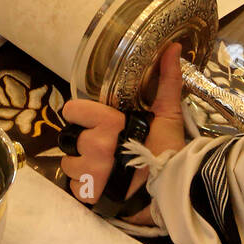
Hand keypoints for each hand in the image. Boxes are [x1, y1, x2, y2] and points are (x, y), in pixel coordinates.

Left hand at [59, 42, 186, 225]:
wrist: (174, 192)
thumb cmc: (169, 152)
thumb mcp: (168, 114)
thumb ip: (166, 81)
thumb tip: (173, 48)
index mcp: (108, 125)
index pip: (71, 111)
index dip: (82, 115)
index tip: (95, 122)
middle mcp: (95, 148)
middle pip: (70, 138)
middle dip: (85, 142)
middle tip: (108, 147)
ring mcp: (89, 174)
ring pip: (69, 163)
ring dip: (83, 165)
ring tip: (106, 167)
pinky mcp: (88, 195)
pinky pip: (75, 186)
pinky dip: (85, 186)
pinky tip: (104, 183)